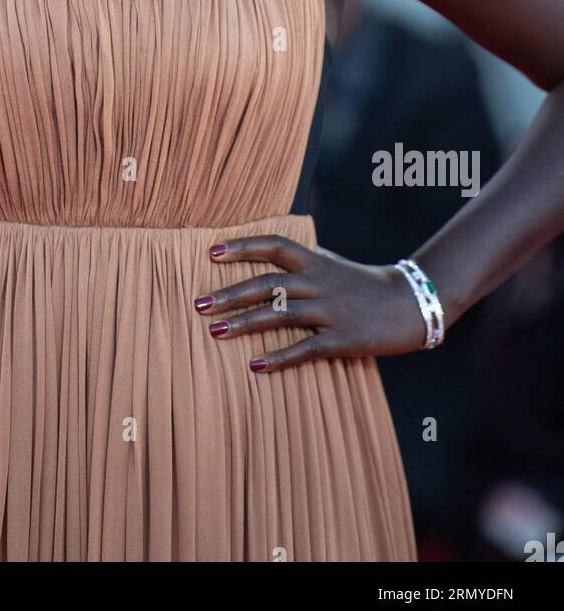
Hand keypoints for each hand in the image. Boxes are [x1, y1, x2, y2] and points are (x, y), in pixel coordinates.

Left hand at [193, 235, 428, 372]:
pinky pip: (305, 348)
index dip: (243, 246)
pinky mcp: (342, 339)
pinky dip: (278, 357)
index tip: (212, 252)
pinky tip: (254, 365)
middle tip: (199, 304)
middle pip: (268, 283)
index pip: (274, 245)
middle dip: (230, 294)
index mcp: (316, 261)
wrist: (412, 304)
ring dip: (244, 324)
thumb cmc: (366, 283)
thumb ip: (305, 259)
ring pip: (280, 314)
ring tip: (215, 333)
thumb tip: (272, 253)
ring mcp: (330, 310)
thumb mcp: (334, 263)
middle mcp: (319, 282)